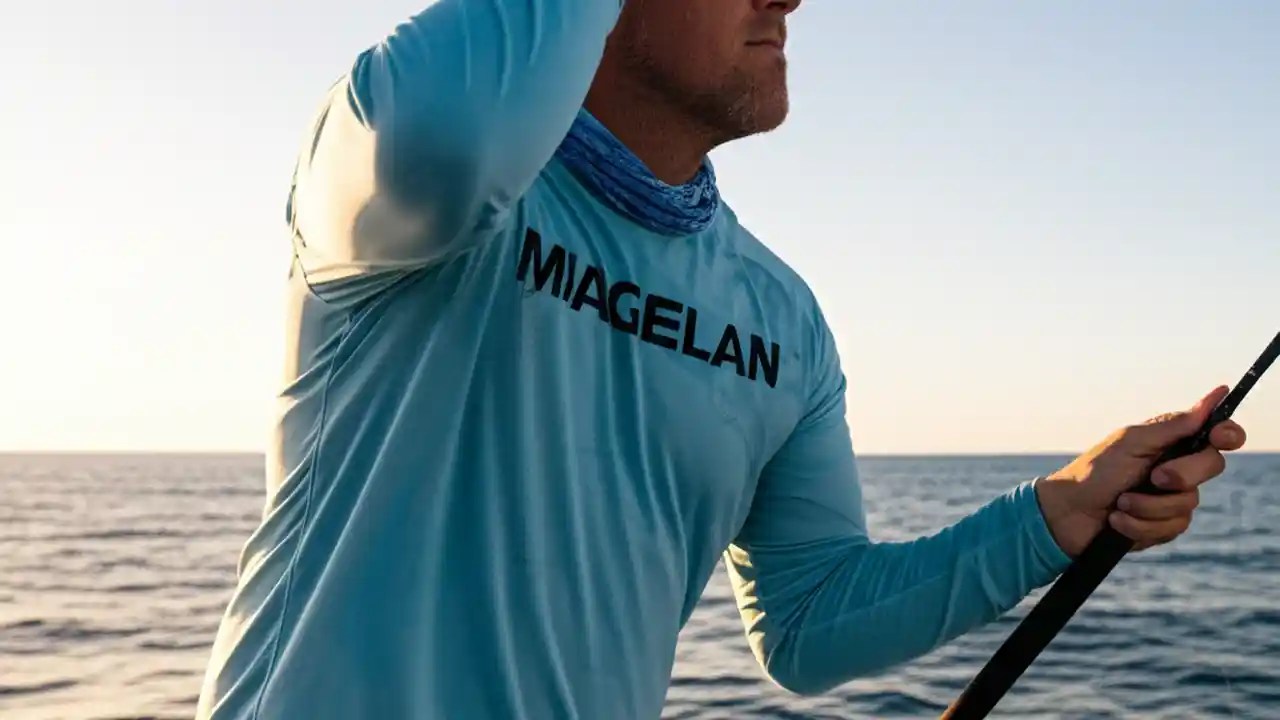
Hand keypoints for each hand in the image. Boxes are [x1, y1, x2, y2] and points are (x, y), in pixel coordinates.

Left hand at [1035, 386, 1247, 557]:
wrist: (1068, 515)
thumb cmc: (1094, 473)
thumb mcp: (1131, 443)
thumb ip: (1173, 426)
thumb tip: (1214, 396)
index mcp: (1169, 442)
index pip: (1215, 435)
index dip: (1228, 434)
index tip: (1222, 437)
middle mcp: (1177, 468)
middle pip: (1211, 467)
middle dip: (1181, 475)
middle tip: (1154, 478)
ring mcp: (1172, 498)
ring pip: (1189, 504)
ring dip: (1148, 505)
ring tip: (1121, 503)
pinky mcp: (1163, 526)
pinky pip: (1172, 528)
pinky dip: (1140, 525)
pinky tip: (1118, 521)